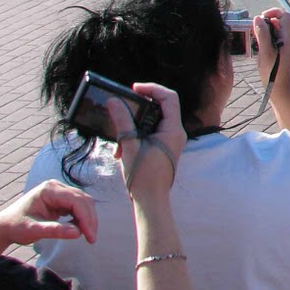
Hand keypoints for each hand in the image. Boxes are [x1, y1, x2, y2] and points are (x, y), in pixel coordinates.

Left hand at [0, 181, 99, 254]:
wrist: (5, 226)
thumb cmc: (16, 227)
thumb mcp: (33, 230)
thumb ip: (54, 231)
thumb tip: (78, 233)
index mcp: (49, 190)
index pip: (76, 200)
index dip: (86, 218)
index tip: (90, 236)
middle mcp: (57, 187)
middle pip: (83, 200)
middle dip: (89, 219)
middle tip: (91, 238)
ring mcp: (60, 192)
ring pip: (84, 203)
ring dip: (87, 219)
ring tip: (86, 235)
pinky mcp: (61, 199)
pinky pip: (78, 207)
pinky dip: (82, 218)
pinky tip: (78, 229)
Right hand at [111, 83, 187, 199]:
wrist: (150, 200)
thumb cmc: (143, 176)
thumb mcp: (129, 145)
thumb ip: (122, 121)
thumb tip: (113, 101)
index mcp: (173, 130)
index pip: (169, 98)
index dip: (152, 88)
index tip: (134, 88)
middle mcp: (176, 133)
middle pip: (161, 107)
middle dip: (139, 108)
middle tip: (122, 107)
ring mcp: (171, 141)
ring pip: (153, 121)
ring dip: (134, 125)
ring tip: (118, 138)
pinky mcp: (164, 147)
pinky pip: (151, 132)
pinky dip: (136, 135)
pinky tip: (122, 148)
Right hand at [253, 8, 289, 85]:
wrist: (279, 87)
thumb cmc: (272, 71)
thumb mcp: (265, 52)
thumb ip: (262, 34)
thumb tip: (258, 18)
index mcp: (287, 38)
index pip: (284, 15)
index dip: (273, 12)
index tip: (261, 18)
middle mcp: (288, 39)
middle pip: (280, 20)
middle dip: (267, 21)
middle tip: (256, 29)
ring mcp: (285, 44)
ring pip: (276, 29)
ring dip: (265, 29)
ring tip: (255, 37)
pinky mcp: (281, 49)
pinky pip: (274, 37)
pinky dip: (265, 36)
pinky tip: (258, 44)